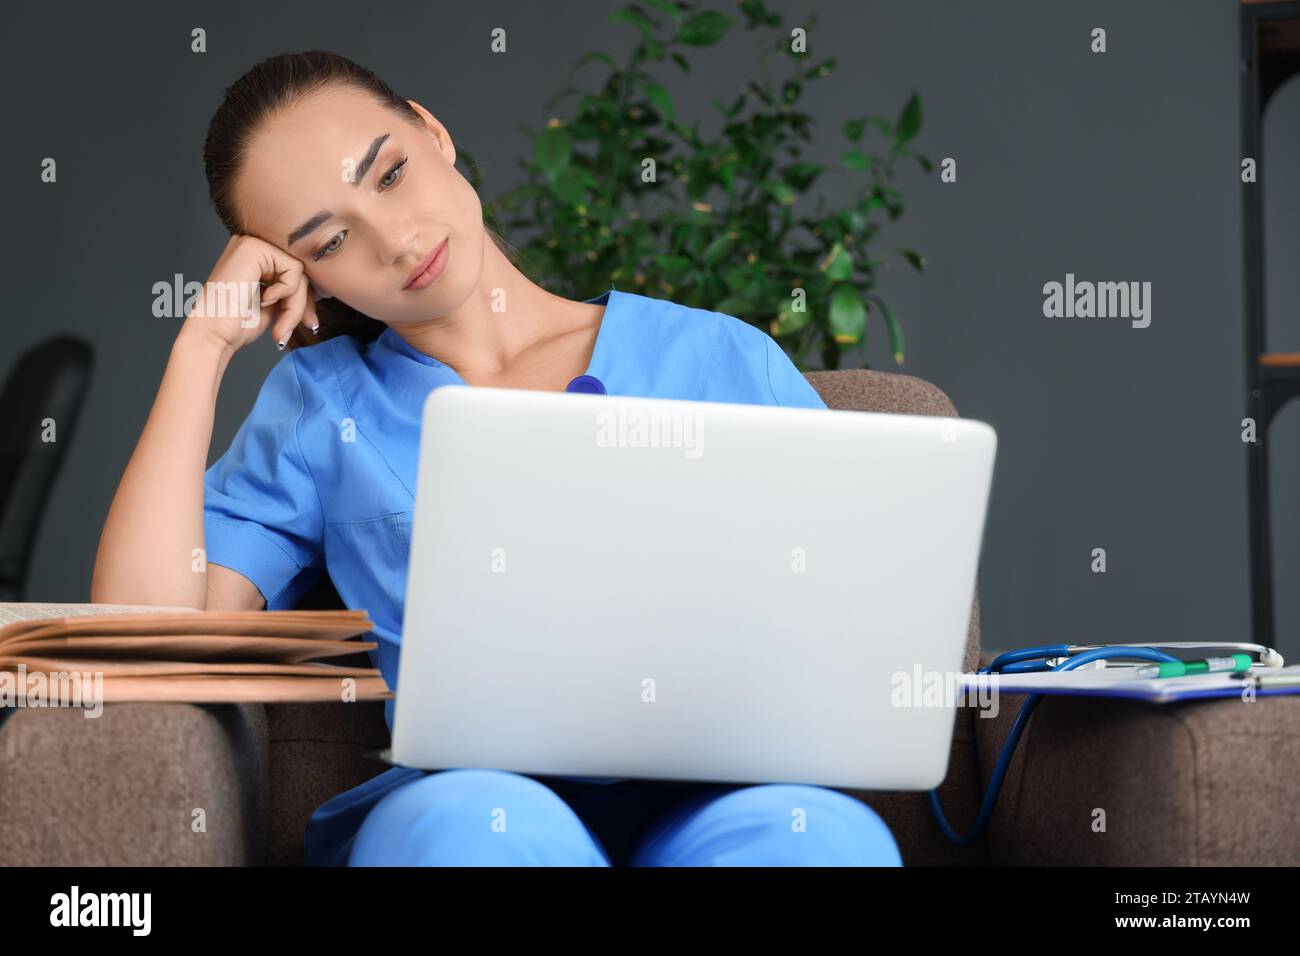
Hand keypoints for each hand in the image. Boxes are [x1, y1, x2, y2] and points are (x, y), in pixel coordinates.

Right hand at [181, 234, 323, 354]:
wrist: (214, 335)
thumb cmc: (238, 323)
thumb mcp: (277, 303)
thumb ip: (296, 289)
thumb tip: (323, 287)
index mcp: (257, 254)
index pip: (298, 269)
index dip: (308, 297)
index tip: (309, 322)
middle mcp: (253, 242)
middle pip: (302, 268)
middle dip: (305, 302)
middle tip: (299, 327)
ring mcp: (251, 242)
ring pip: (300, 270)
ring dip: (296, 305)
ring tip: (281, 325)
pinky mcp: (253, 248)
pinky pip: (294, 270)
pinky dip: (287, 294)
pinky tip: (264, 301)